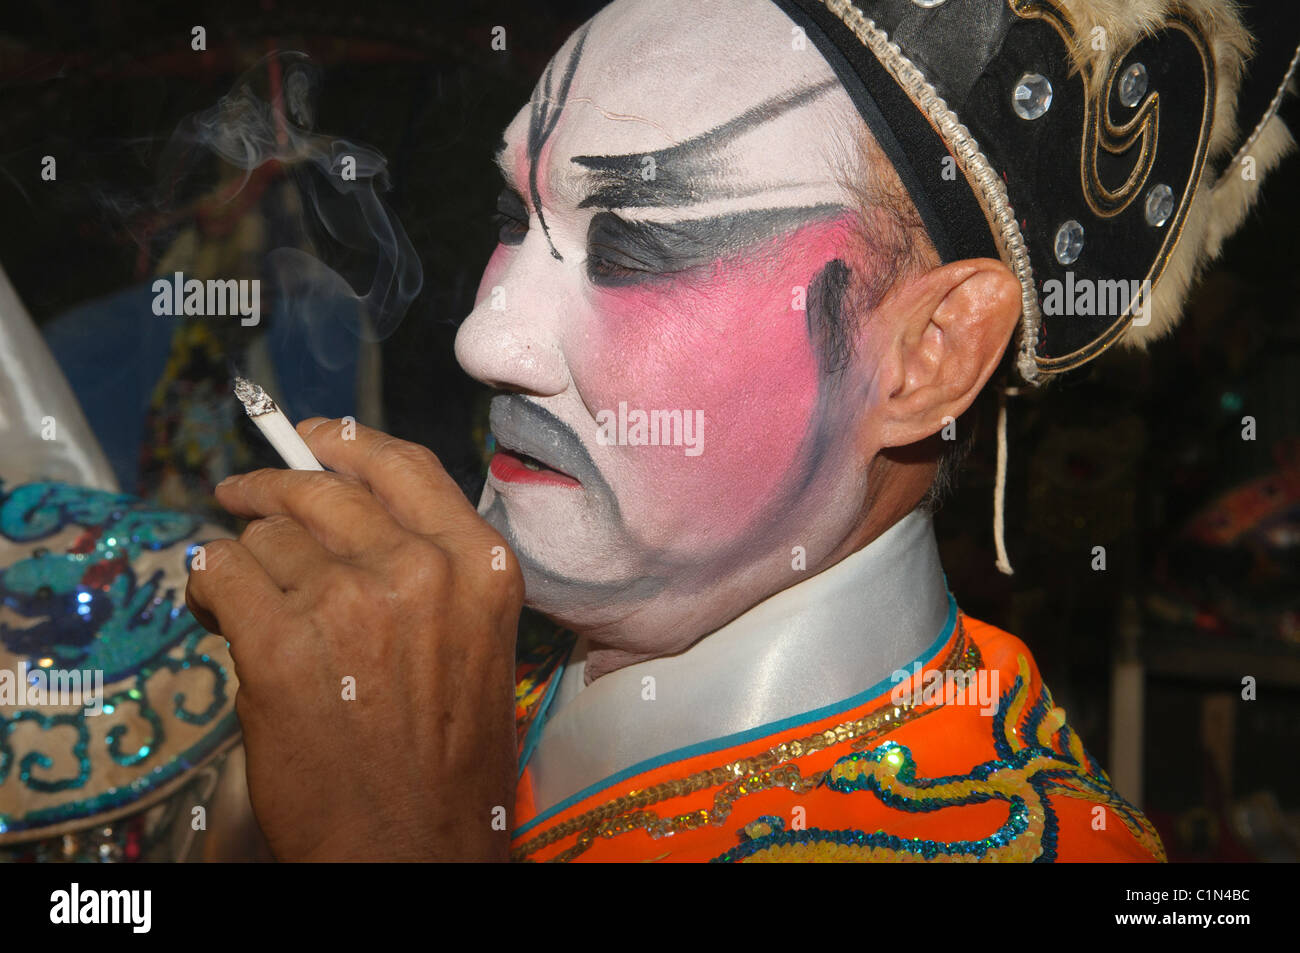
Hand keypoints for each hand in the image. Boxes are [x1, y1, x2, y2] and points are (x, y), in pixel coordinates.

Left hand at [185, 418, 523, 860]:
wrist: (416, 847)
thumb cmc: (448, 757)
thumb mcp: (475, 643)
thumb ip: (431, 571)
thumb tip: (348, 522)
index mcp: (480, 565)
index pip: (403, 466)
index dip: (346, 444)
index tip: (311, 440)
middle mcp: (420, 569)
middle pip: (323, 490)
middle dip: (272, 488)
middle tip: (240, 496)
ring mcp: (349, 603)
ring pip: (266, 538)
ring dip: (245, 559)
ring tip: (239, 595)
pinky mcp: (280, 646)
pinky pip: (220, 575)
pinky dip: (206, 588)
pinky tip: (213, 610)